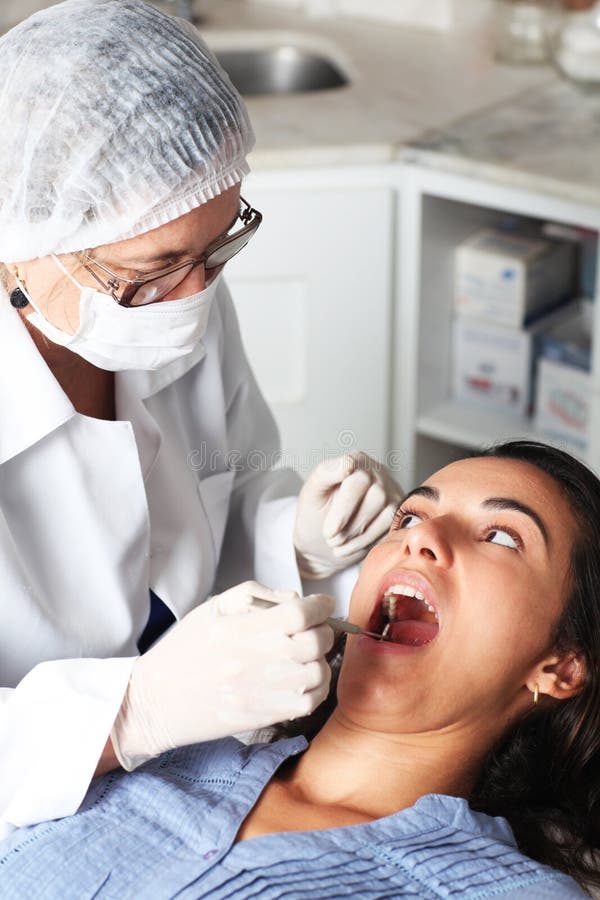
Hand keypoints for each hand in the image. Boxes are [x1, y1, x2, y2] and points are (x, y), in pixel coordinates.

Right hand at [111, 582, 334, 769]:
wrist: (156, 702)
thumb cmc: (184, 650)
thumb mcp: (212, 608)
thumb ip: (256, 595)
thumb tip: (295, 599)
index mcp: (239, 630)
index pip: (298, 613)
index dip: (319, 605)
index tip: (322, 603)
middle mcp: (253, 661)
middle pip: (314, 642)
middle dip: (323, 629)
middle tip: (314, 627)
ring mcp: (262, 692)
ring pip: (317, 672)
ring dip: (320, 659)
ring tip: (307, 654)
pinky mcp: (265, 716)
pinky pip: (310, 702)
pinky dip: (316, 688)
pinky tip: (303, 678)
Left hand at [294, 452, 402, 578]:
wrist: (325, 540)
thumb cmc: (316, 512)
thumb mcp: (312, 493)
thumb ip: (325, 474)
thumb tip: (348, 464)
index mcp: (356, 461)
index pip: (357, 472)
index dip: (347, 498)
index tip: (336, 515)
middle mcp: (378, 474)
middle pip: (376, 495)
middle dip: (349, 521)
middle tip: (329, 537)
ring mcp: (392, 495)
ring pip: (386, 515)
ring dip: (357, 536)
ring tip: (336, 543)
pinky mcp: (398, 517)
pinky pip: (390, 531)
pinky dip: (366, 543)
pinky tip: (349, 546)